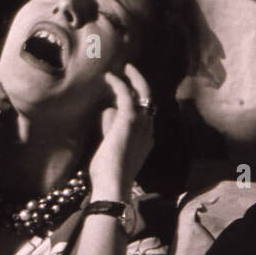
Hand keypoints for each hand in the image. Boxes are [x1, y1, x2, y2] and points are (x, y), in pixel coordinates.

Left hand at [87, 64, 155, 200]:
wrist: (113, 185)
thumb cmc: (108, 176)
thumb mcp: (112, 151)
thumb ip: (111, 133)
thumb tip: (105, 113)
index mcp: (147, 140)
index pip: (147, 114)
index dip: (139, 100)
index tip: (128, 91)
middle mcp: (148, 130)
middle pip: (149, 99)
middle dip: (140, 83)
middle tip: (129, 70)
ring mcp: (141, 124)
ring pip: (142, 93)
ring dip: (131, 79)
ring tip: (121, 69)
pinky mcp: (129, 120)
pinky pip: (126, 94)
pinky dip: (118, 83)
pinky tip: (109, 77)